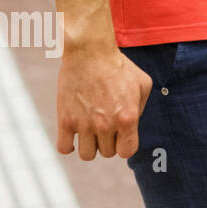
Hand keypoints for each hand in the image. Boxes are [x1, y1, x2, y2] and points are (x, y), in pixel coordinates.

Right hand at [56, 41, 151, 160]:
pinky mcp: (65, 121)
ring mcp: (84, 124)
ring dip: (89, 145)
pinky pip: (64, 148)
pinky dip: (68, 145)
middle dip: (108, 142)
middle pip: (107, 153)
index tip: (121, 137)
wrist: (90, 53)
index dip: (125, 145)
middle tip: (105, 126)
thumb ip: (140, 108)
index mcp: (127, 117)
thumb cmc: (117, 66)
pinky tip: (74, 133)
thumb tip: (131, 124)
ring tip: (91, 131)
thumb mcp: (142, 84)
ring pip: (86, 155)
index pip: (127, 151)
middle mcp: (106, 125)